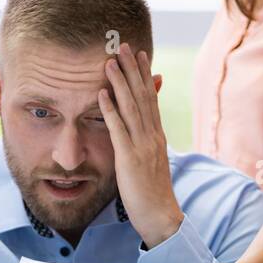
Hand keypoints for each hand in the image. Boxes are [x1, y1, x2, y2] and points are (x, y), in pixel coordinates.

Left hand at [98, 43, 183, 247]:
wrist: (161, 216)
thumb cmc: (153, 193)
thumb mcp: (152, 162)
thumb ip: (147, 142)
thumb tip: (145, 128)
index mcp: (157, 136)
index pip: (151, 99)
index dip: (145, 75)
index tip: (140, 55)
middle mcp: (152, 136)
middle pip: (142, 96)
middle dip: (133, 70)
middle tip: (125, 46)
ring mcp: (142, 146)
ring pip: (131, 108)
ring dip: (120, 83)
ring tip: (110, 62)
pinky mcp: (129, 159)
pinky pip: (118, 130)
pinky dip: (110, 110)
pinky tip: (101, 94)